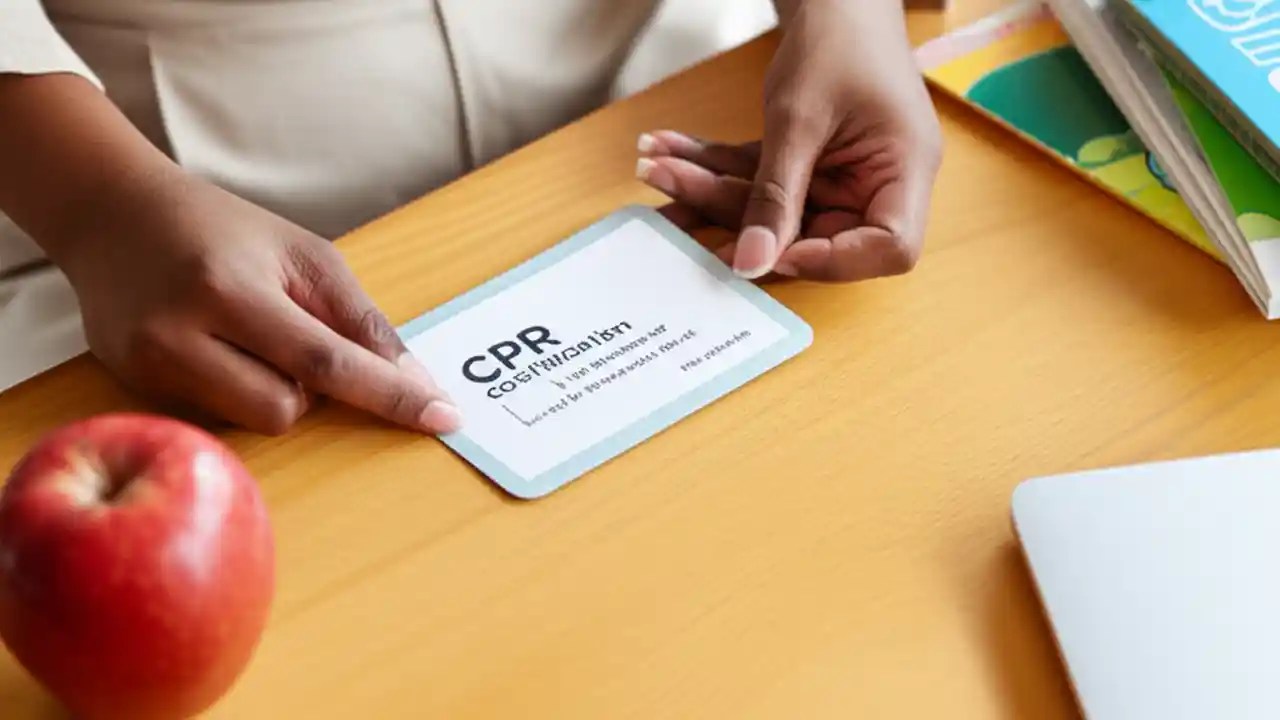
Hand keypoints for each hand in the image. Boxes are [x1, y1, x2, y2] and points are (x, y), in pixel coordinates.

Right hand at [55, 172, 460, 434]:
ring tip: (251, 338)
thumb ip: (359, 320)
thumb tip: (415, 381)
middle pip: (287, 409)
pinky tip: (217, 347)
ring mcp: (149, 366)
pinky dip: (240, 390)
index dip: (391, 395)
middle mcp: (180, 334)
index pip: (328, 362)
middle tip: (293, 334)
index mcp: (230, 289)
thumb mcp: (304, 255)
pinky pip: (220, 418)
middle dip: (312, 387)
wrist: (113, 214)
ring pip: (255, 421)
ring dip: (277, 389)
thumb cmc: (222, 229)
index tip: (444, 418)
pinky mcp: (133, 387)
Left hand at [636, 0, 941, 281]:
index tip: (779, 252)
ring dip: (708, 188)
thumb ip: (774, 196)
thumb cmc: (839, 38)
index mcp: (905, 171)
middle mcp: (877, 183)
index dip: (835, 261)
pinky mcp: (807, 168)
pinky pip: (758, 181)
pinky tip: (669, 153)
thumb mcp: (800, 118)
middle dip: (735, 218)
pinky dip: (713, 166)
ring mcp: (840, 179)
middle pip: (812, 236)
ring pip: (770, 211)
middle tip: (674, 187)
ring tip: (656, 166)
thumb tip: (751, 264)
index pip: (890, 248)